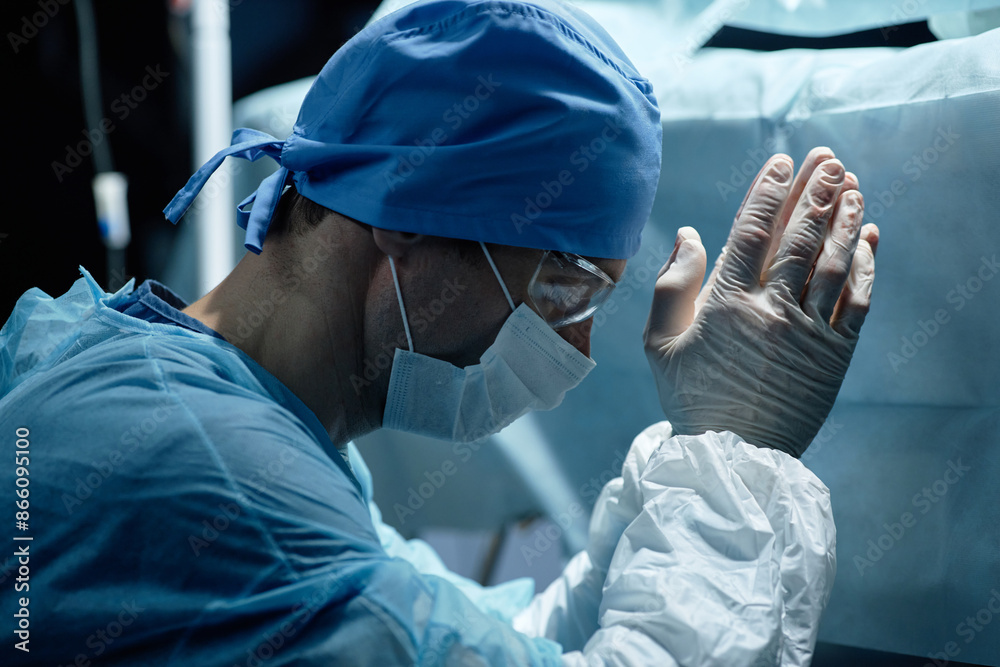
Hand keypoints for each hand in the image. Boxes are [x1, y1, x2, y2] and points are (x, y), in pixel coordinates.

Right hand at [643, 148, 878, 456]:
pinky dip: (867, 266)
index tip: (781, 162)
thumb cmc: (690, 397)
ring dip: (846, 219)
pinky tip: (870, 237)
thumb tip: (691, 233)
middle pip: (800, 237)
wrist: (733, 455)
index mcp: (727, 303)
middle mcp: (772, 310)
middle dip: (817, 192)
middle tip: (829, 158)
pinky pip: (858, 302)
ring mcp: (808, 332)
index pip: (752, 232)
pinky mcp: (835, 355)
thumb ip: (673, 285)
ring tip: (853, 185)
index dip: (769, 192)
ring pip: (834, 263)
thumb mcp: (660, 344)